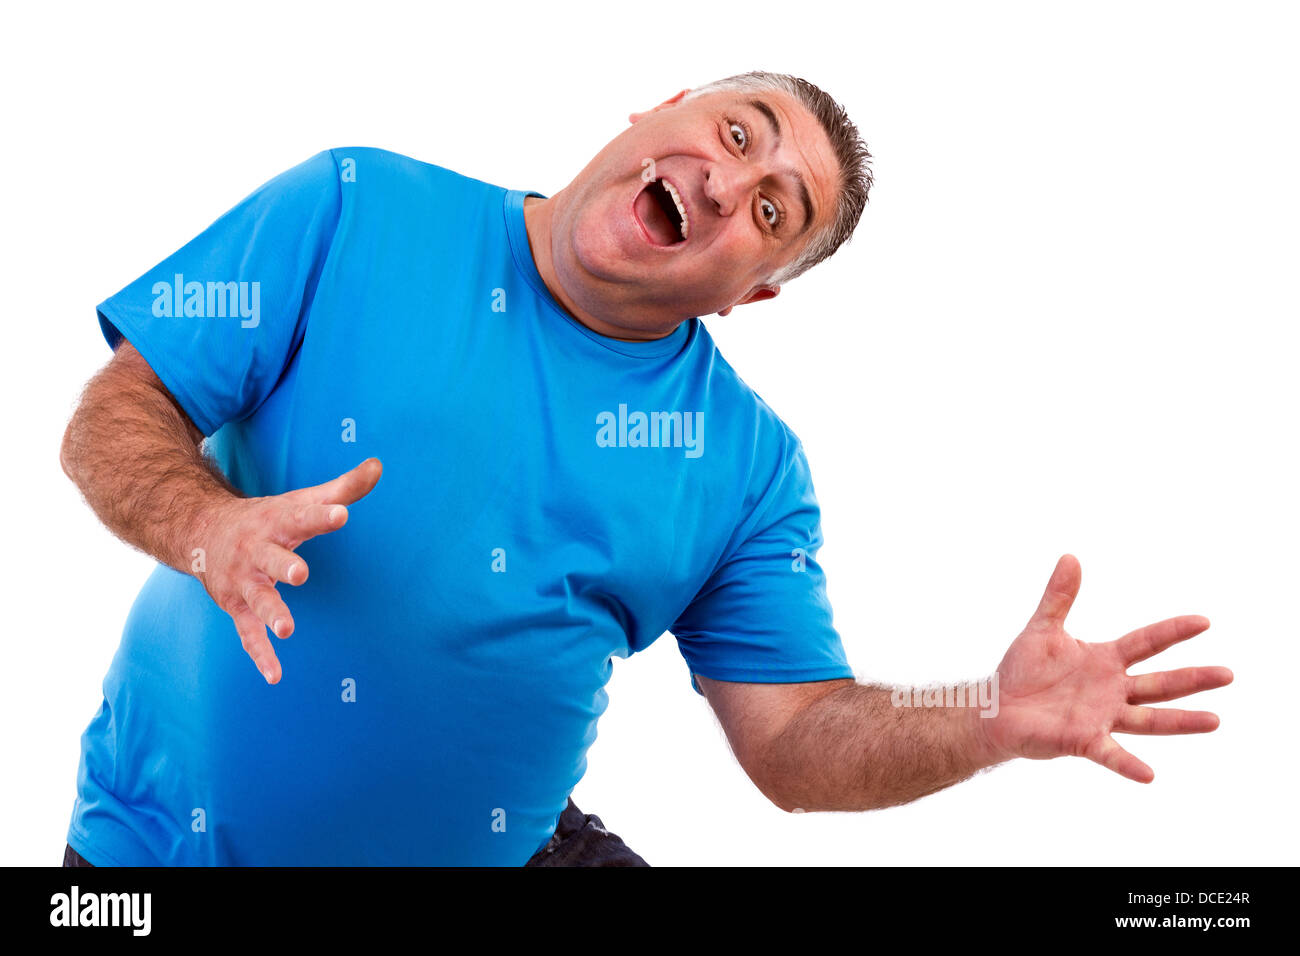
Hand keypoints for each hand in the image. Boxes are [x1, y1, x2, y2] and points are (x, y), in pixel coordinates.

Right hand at [194, 458, 382, 684]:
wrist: (201, 531)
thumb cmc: (267, 518)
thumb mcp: (300, 501)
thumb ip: (342, 489)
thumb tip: (378, 465)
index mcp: (277, 523)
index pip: (303, 517)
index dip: (322, 515)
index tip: (341, 514)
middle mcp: (256, 551)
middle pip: (272, 559)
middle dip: (284, 566)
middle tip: (301, 573)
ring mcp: (244, 581)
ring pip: (258, 599)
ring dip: (272, 613)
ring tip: (288, 630)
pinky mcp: (236, 607)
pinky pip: (247, 633)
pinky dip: (260, 654)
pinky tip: (275, 676)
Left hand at [980, 554, 1231, 781]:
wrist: (996, 707)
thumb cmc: (1022, 670)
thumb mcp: (1042, 628)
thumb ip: (1059, 596)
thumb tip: (1070, 556)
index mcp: (1105, 660)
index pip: (1146, 643)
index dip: (1173, 632)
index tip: (1204, 621)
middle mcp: (1111, 690)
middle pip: (1160, 683)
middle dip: (1193, 679)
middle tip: (1228, 674)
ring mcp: (1101, 716)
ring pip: (1149, 720)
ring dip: (1181, 722)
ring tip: (1215, 721)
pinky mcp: (1083, 740)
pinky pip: (1110, 754)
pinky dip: (1128, 763)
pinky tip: (1149, 774)